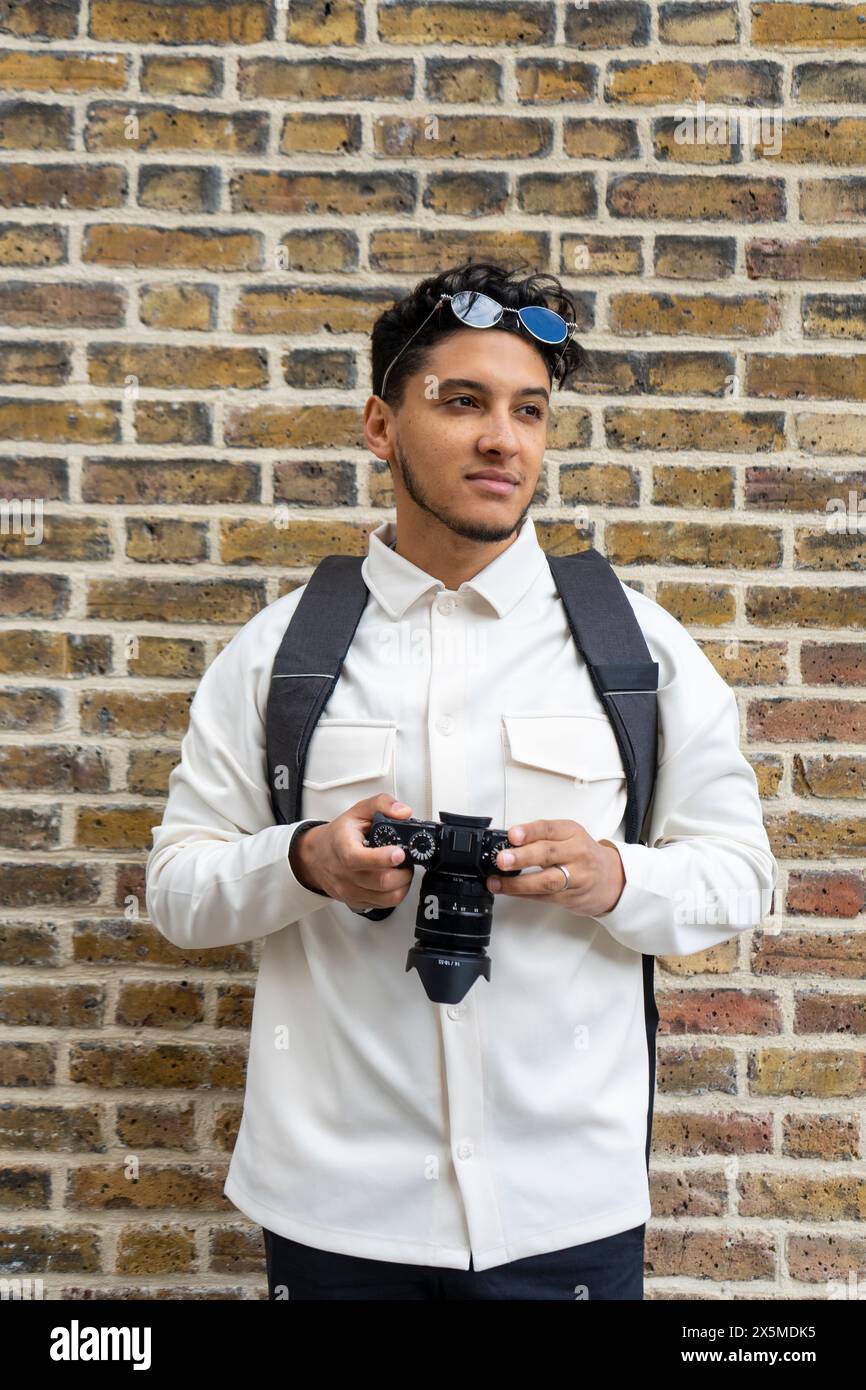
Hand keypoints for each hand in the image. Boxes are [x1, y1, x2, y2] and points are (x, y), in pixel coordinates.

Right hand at [291, 793, 415, 910]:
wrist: (317, 857)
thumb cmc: (339, 836)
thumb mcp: (358, 812)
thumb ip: (381, 804)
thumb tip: (403, 812)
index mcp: (343, 848)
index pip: (360, 858)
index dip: (383, 858)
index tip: (399, 853)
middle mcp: (345, 874)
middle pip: (382, 882)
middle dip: (403, 871)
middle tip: (406, 860)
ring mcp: (351, 891)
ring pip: (388, 898)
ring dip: (403, 884)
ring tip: (401, 870)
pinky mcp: (357, 903)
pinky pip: (385, 905)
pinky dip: (395, 893)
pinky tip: (393, 880)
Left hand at [485, 818, 625, 916]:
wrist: (612, 879)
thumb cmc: (583, 854)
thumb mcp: (568, 836)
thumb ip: (541, 836)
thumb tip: (507, 841)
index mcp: (573, 833)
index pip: (549, 829)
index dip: (530, 832)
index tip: (513, 835)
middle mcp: (577, 854)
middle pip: (548, 854)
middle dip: (522, 857)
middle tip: (502, 859)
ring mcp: (576, 878)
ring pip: (546, 881)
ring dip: (518, 883)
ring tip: (497, 881)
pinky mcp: (570, 898)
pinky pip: (544, 897)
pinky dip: (523, 894)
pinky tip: (508, 891)